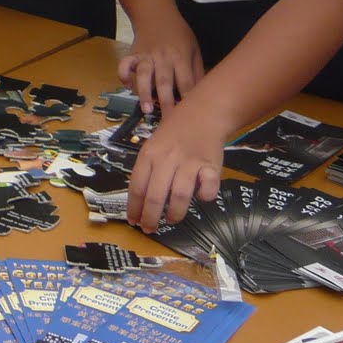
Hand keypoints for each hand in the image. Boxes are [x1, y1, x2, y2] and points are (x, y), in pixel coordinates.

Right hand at [119, 13, 204, 114]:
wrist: (157, 14)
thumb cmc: (179, 35)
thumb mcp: (194, 49)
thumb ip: (197, 71)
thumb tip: (200, 94)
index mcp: (181, 57)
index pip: (185, 82)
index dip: (187, 99)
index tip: (189, 117)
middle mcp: (163, 58)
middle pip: (165, 82)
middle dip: (167, 102)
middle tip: (168, 122)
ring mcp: (146, 55)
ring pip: (144, 75)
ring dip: (144, 92)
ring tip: (146, 109)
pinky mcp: (133, 53)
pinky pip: (125, 64)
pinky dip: (123, 74)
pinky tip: (127, 86)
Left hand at [125, 100, 224, 231]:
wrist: (202, 113)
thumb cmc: (174, 133)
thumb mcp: (153, 146)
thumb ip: (149, 169)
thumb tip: (142, 200)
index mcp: (148, 155)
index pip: (137, 186)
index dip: (134, 207)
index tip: (133, 221)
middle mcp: (166, 159)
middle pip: (155, 195)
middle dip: (150, 217)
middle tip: (149, 229)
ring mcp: (188, 162)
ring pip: (179, 195)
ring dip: (174, 213)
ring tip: (171, 220)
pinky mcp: (209, 165)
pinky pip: (207, 187)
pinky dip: (204, 196)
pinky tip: (201, 199)